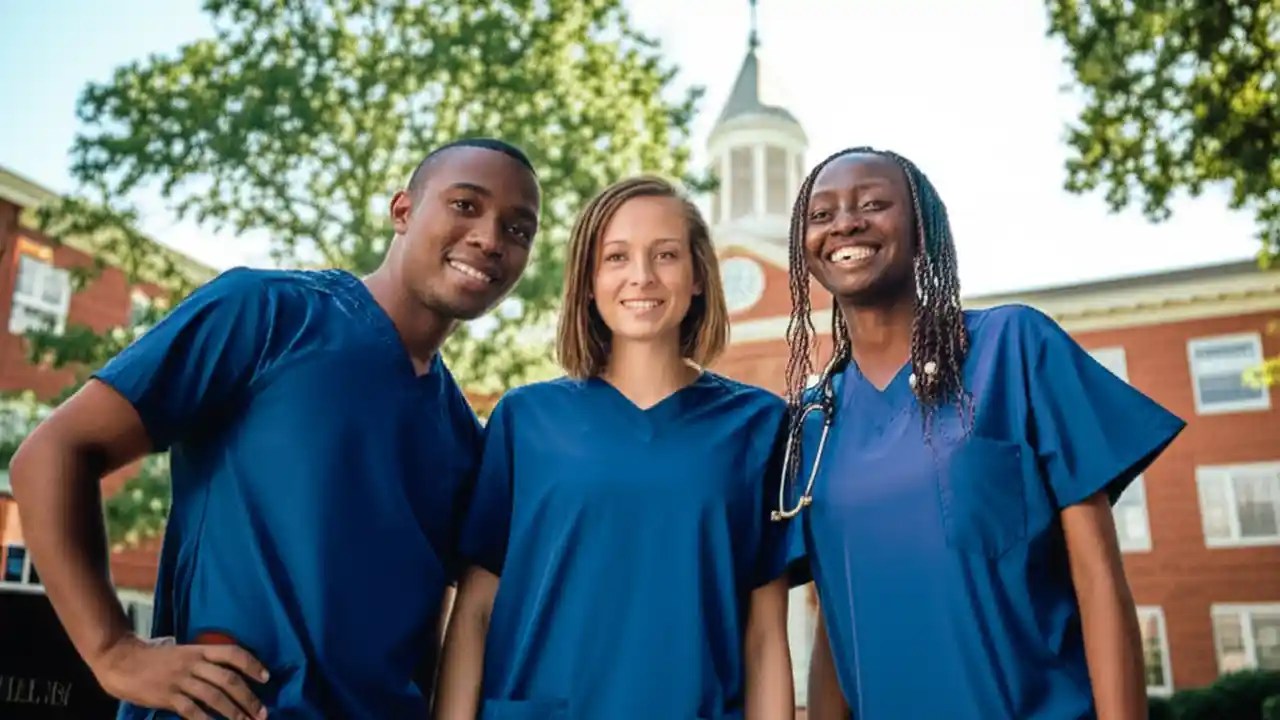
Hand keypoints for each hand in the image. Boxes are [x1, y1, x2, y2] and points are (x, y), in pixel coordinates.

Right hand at [92, 634, 268, 719]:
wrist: (122, 660)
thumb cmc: (156, 658)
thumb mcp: (184, 652)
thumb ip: (204, 661)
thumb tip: (230, 676)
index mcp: (199, 650)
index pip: (233, 653)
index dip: (252, 664)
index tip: (266, 678)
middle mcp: (193, 663)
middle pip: (228, 679)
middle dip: (248, 697)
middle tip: (262, 712)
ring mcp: (180, 680)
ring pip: (214, 696)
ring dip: (234, 712)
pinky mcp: (167, 697)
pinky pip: (192, 711)